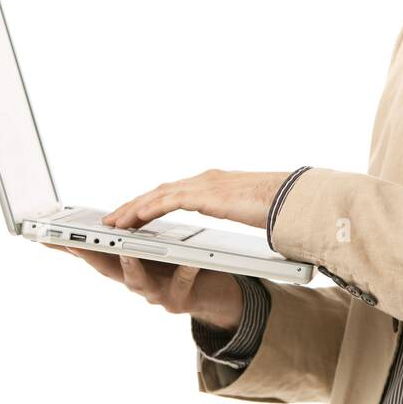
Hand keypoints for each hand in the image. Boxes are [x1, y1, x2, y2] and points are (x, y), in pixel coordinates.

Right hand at [41, 244, 243, 330]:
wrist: (214, 293)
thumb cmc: (181, 265)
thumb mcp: (154, 250)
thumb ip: (135, 238)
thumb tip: (113, 217)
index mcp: (128, 266)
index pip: (94, 254)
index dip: (68, 246)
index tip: (46, 236)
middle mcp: (137, 283)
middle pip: (106, 270)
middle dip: (88, 256)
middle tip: (74, 243)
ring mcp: (156, 294)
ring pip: (138, 282)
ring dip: (130, 266)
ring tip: (128, 251)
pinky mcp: (180, 300)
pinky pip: (182, 283)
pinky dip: (185, 271)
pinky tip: (190, 261)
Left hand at [100, 169, 291, 230]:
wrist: (290, 196)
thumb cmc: (275, 203)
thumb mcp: (246, 208)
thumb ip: (233, 209)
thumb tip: (236, 215)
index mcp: (212, 183)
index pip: (172, 191)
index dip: (149, 202)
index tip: (132, 213)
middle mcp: (203, 179)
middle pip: (158, 191)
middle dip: (133, 206)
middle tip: (112, 219)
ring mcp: (203, 185)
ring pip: (157, 196)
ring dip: (132, 210)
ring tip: (114, 224)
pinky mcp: (205, 195)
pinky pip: (168, 202)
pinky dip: (148, 210)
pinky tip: (134, 220)